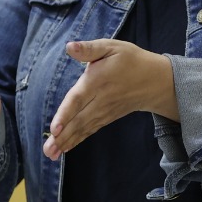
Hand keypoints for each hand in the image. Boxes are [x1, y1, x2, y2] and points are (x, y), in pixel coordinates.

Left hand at [43, 38, 176, 160]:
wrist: (154, 80)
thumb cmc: (129, 60)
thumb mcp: (111, 47)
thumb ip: (89, 49)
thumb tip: (69, 47)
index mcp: (98, 80)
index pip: (79, 99)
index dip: (66, 114)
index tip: (54, 129)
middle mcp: (100, 99)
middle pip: (79, 119)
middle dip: (62, 136)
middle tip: (47, 151)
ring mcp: (104, 111)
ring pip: (83, 128)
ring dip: (66, 142)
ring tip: (51, 154)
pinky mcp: (106, 117)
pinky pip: (90, 130)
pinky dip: (76, 140)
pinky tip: (64, 149)